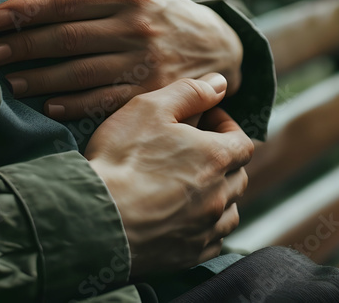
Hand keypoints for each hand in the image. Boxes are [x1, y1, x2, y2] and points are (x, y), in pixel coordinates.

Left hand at [0, 0, 243, 120]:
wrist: (217, 46)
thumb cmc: (162, 7)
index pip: (68, 0)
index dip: (28, 9)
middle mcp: (135, 26)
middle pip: (68, 38)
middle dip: (24, 46)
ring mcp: (144, 62)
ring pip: (81, 72)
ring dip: (40, 79)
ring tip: (10, 81)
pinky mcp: (150, 93)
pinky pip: (103, 101)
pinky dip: (73, 105)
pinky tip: (48, 105)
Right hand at [85, 73, 252, 277]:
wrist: (95, 219)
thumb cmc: (121, 160)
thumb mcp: (149, 108)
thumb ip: (189, 92)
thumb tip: (220, 83)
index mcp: (217, 157)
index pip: (243, 141)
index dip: (226, 128)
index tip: (204, 123)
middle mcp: (220, 195)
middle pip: (238, 176)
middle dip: (223, 161)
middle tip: (193, 152)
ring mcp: (206, 229)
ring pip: (229, 211)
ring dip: (218, 196)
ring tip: (190, 186)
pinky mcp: (189, 255)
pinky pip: (212, 240)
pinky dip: (205, 227)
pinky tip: (183, 218)